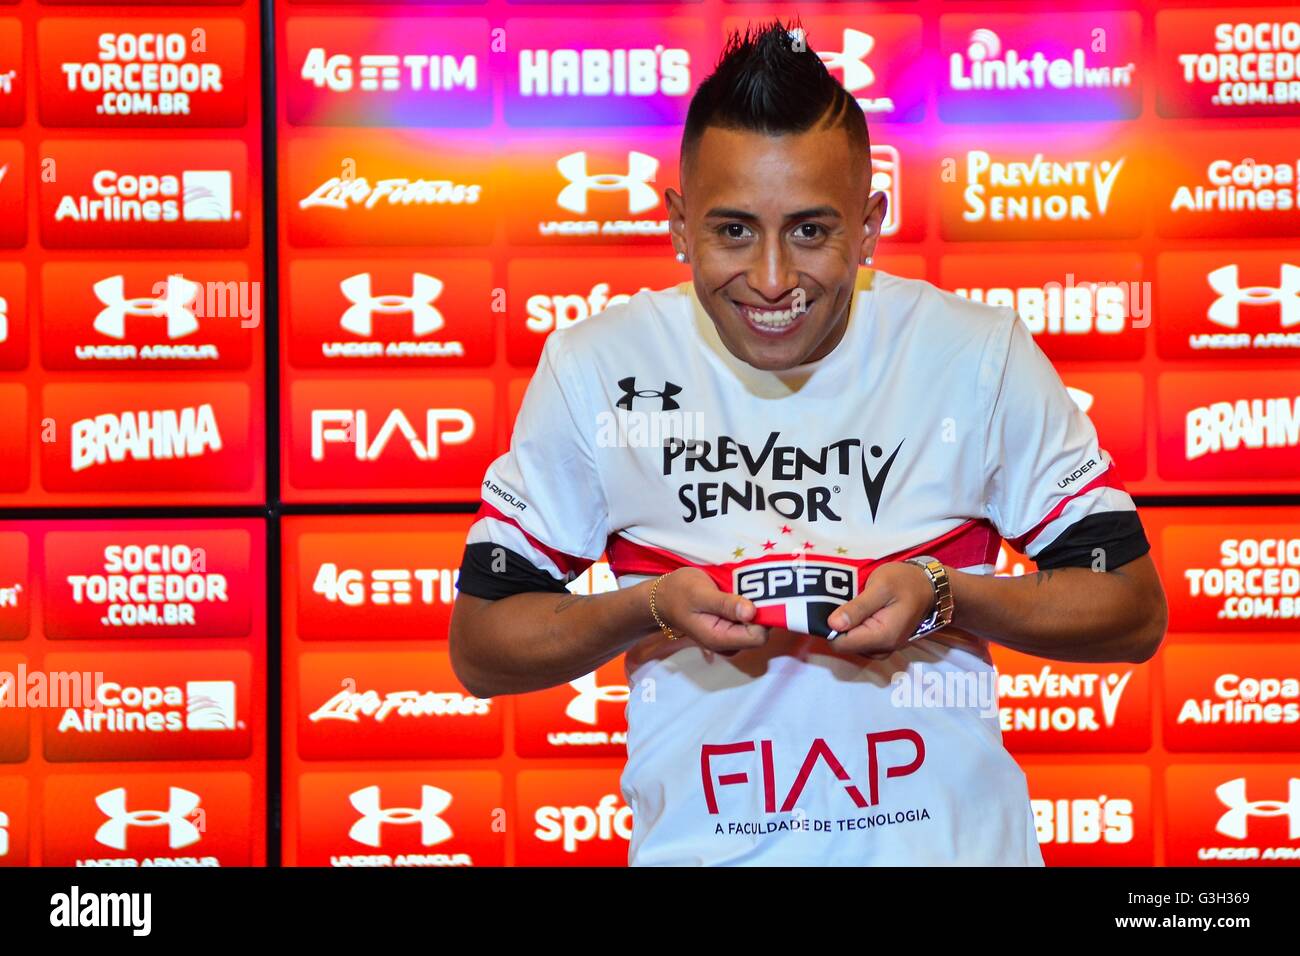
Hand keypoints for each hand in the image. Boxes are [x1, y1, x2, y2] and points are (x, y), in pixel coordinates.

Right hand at [651, 567, 768, 655]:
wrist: (663, 597)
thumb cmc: (680, 592)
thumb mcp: (701, 593)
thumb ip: (726, 604)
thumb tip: (752, 612)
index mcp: (720, 639)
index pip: (757, 636)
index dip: (762, 617)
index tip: (757, 596)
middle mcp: (728, 644)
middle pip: (760, 633)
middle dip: (760, 611)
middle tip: (748, 588)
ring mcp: (730, 639)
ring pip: (756, 626)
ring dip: (754, 607)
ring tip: (740, 589)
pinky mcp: (731, 630)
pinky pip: (749, 622)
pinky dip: (748, 608)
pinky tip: (738, 594)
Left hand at [826, 561, 936, 659]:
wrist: (929, 586)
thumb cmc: (904, 582)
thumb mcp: (879, 587)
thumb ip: (857, 608)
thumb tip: (833, 625)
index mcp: (882, 636)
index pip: (841, 644)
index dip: (830, 628)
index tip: (831, 608)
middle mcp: (884, 648)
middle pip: (845, 646)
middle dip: (839, 627)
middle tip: (845, 602)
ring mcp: (886, 647)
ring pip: (852, 644)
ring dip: (848, 627)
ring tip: (854, 605)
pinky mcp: (885, 643)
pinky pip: (862, 641)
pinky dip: (856, 628)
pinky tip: (860, 612)